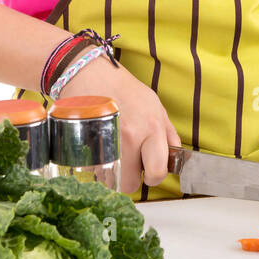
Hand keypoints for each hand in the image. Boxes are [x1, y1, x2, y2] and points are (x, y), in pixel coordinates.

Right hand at [56, 61, 180, 194]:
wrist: (89, 74)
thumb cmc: (124, 89)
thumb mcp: (155, 105)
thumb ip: (167, 133)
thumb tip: (175, 156)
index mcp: (151, 128)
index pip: (157, 172)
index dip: (154, 176)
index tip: (149, 171)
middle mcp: (129, 138)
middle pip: (130, 184)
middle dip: (130, 178)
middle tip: (128, 164)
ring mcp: (104, 144)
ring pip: (109, 181)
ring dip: (111, 173)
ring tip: (111, 153)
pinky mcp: (83, 147)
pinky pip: (92, 172)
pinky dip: (95, 166)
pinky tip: (97, 149)